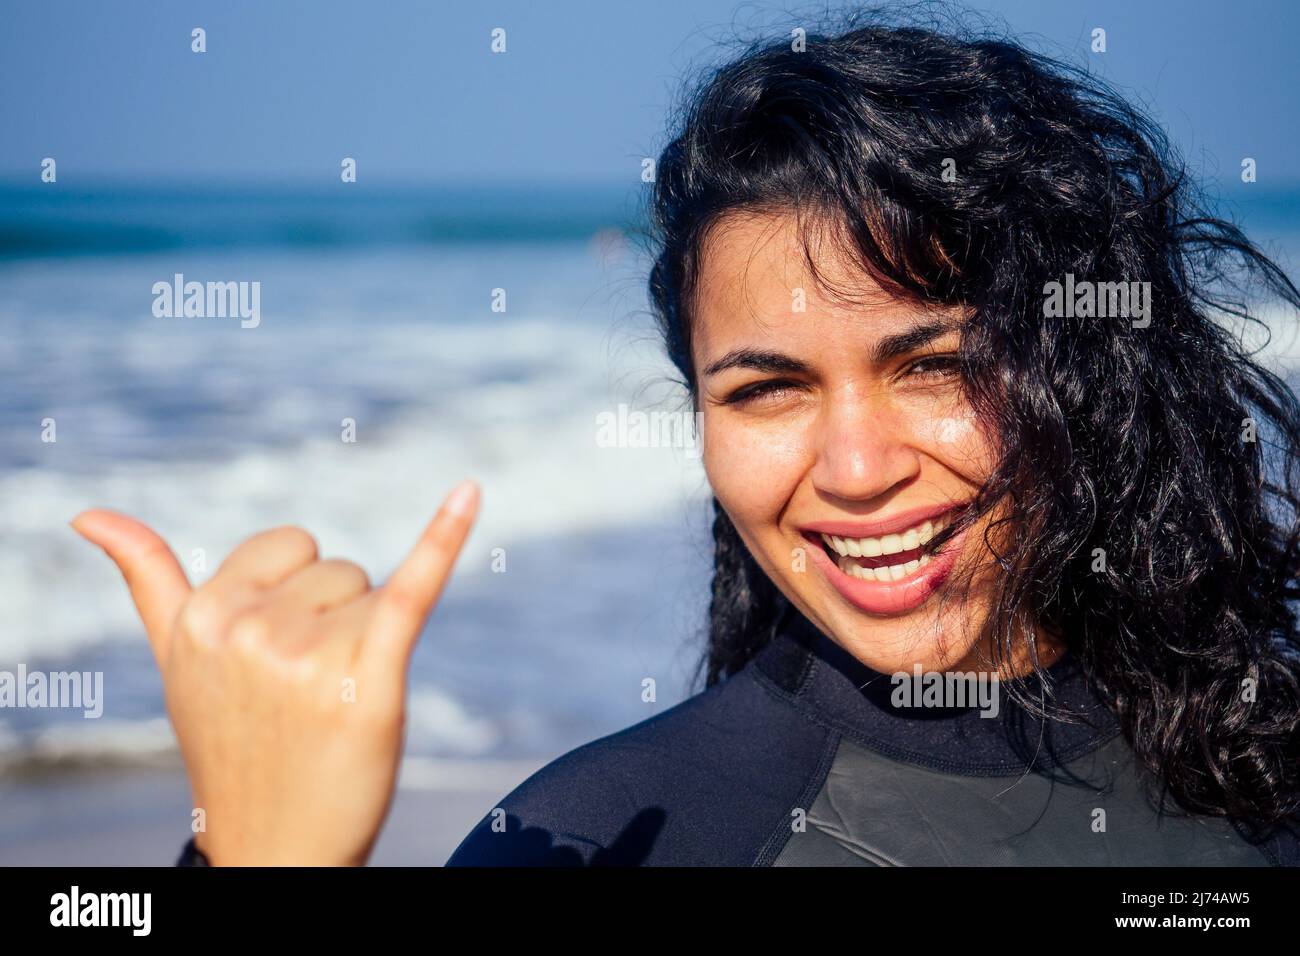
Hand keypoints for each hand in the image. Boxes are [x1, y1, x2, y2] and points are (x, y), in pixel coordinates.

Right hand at [71, 480, 480, 865]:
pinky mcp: (369, 681)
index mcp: (203, 616)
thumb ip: (147, 580)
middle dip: (332, 619)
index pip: (289, 545)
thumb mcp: (179, 660)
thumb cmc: (232, 741)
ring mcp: (308, 657)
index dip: (296, 593)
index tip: (277, 650)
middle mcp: (250, 631)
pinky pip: (412, 591)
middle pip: (337, 569)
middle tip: (306, 690)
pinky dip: (444, 540)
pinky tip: (469, 493)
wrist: (276, 846)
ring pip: (373, 593)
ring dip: (365, 641)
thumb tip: (87, 512)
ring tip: (333, 702)